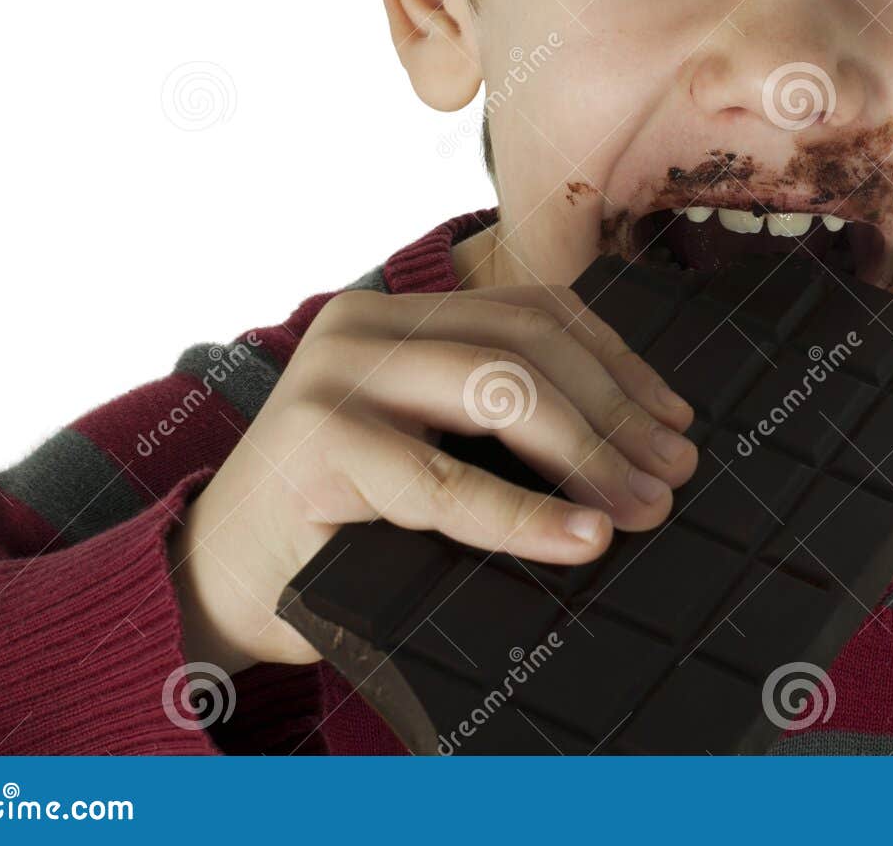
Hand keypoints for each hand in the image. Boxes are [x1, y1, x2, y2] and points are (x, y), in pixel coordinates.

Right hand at [168, 285, 696, 673]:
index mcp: (400, 317)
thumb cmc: (339, 522)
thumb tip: (634, 453)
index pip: (533, 312)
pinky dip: (525, 515)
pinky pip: (444, 483)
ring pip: (499, 389)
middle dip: (616, 411)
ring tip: (641, 506)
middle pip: (527, 345)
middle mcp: (366, 327)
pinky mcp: (317, 444)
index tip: (673, 417)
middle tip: (672, 472)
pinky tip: (580, 539)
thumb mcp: (425, 449)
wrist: (219, 580)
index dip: (617, 361)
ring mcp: (337, 378)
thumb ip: (495, 428)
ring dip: (588, 453)